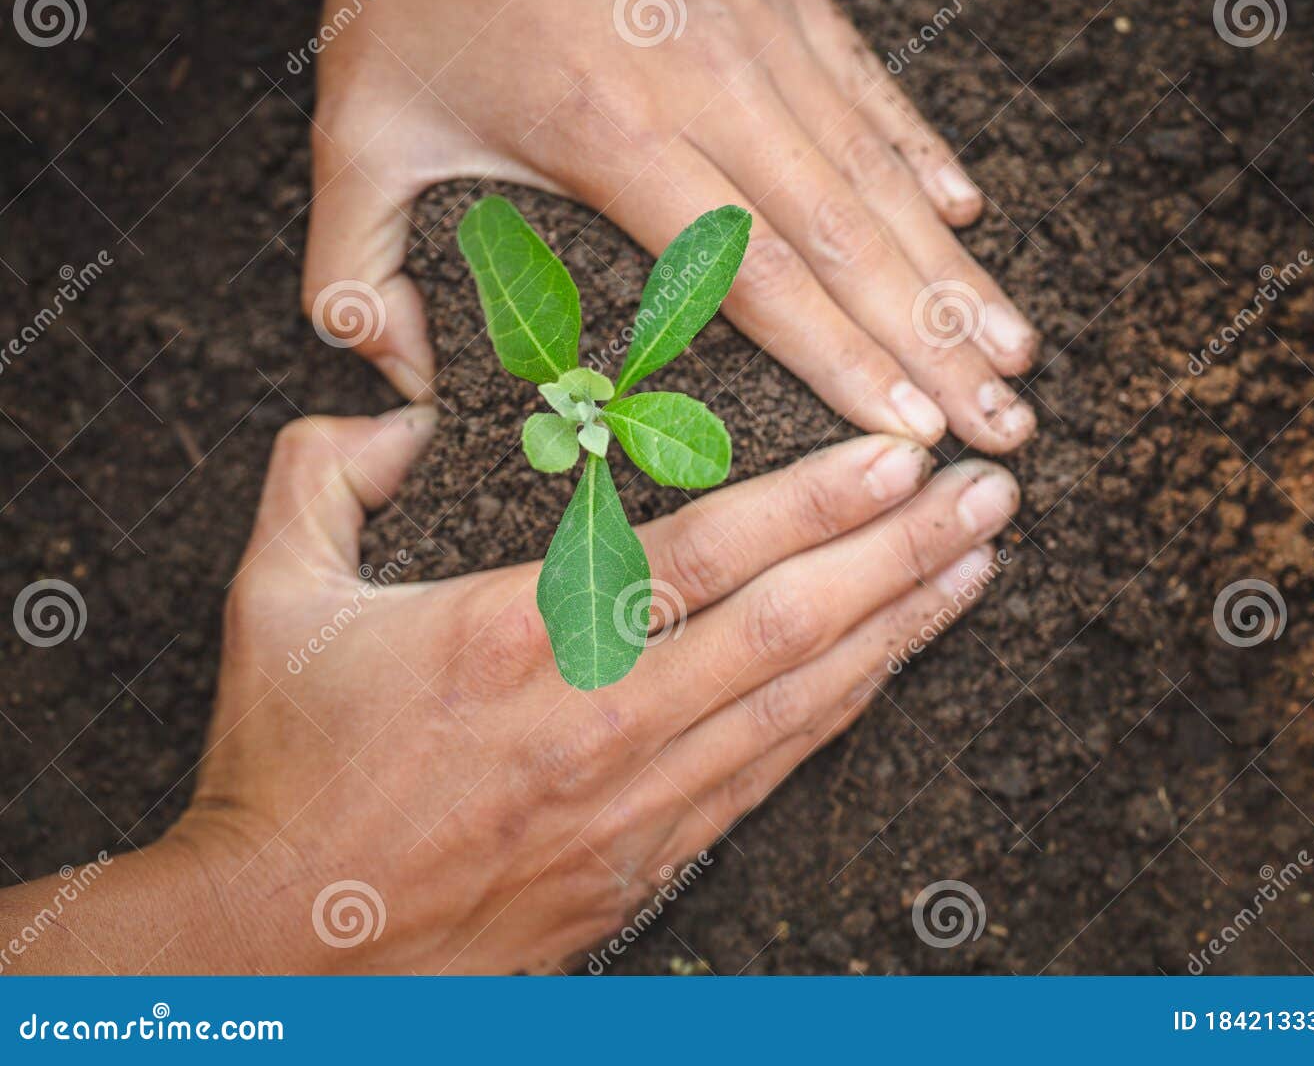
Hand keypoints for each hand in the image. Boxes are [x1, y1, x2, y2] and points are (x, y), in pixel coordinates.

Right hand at [0, 410, 1016, 972]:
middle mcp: (599, 720)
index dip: (811, 503)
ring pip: (802, 703)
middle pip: (787, 627)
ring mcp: (634, 801)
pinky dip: (844, 713)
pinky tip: (894, 666)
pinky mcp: (647, 860)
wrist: (291, 949)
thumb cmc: (288, 771)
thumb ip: (327, 478)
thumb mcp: (276, 598)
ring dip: (901, 628)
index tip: (896, 455)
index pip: (700, 556)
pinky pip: (771, 774)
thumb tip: (391, 412)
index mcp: (516, 639)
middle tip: (989, 494)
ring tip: (978, 564)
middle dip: (901, 554)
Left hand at [303, 0, 1038, 453]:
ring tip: (1017, 347)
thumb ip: (357, 276)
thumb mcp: (356, 136)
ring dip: (956, 268)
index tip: (911, 429)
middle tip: (1004, 422)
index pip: (760, 280)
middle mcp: (708, 84)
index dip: (846, 364)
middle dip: (938, 344)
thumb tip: (394, 387)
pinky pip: (870, 84)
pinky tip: (969, 214)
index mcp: (613, 139)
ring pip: (879, 171)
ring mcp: (757, 26)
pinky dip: (924, 153)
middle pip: (849, 242)